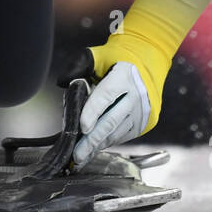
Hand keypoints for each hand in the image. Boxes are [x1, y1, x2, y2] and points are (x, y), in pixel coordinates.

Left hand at [59, 33, 167, 168]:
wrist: (148, 62)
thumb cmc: (116, 59)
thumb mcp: (97, 55)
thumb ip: (78, 66)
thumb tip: (63, 83)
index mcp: (124, 76)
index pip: (106, 95)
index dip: (93, 112)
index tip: (82, 127)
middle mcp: (137, 95)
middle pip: (111, 120)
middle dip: (92, 140)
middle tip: (77, 154)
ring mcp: (143, 111)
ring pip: (117, 132)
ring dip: (99, 145)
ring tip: (82, 156)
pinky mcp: (146, 122)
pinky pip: (124, 135)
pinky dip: (109, 142)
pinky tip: (95, 147)